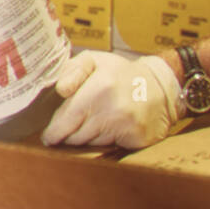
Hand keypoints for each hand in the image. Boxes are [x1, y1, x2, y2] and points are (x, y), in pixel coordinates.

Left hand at [41, 51, 182, 148]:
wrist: (160, 86)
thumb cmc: (121, 74)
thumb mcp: (95, 60)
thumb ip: (72, 70)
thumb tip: (60, 90)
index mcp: (98, 88)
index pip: (65, 121)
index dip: (54, 132)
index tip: (49, 137)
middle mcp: (111, 109)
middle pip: (74, 136)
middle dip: (68, 134)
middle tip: (68, 130)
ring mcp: (126, 126)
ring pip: (89, 143)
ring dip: (86, 137)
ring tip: (94, 122)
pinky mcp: (137, 139)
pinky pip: (108, 148)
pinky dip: (104, 142)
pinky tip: (109, 129)